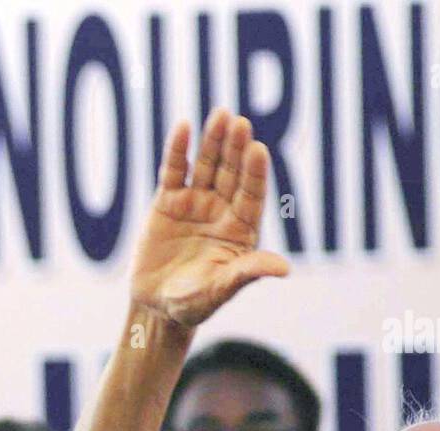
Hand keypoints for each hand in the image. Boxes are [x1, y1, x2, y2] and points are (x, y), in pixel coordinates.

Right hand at [131, 109, 289, 327]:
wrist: (155, 307)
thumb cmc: (193, 304)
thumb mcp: (219, 290)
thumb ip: (246, 274)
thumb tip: (283, 268)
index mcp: (240, 230)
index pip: (251, 196)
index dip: (254, 174)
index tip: (258, 150)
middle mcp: (221, 211)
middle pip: (231, 174)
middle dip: (235, 149)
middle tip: (241, 123)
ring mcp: (195, 203)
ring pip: (206, 166)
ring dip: (213, 142)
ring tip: (220, 114)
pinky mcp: (168, 202)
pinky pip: (174, 171)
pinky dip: (178, 151)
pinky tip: (183, 127)